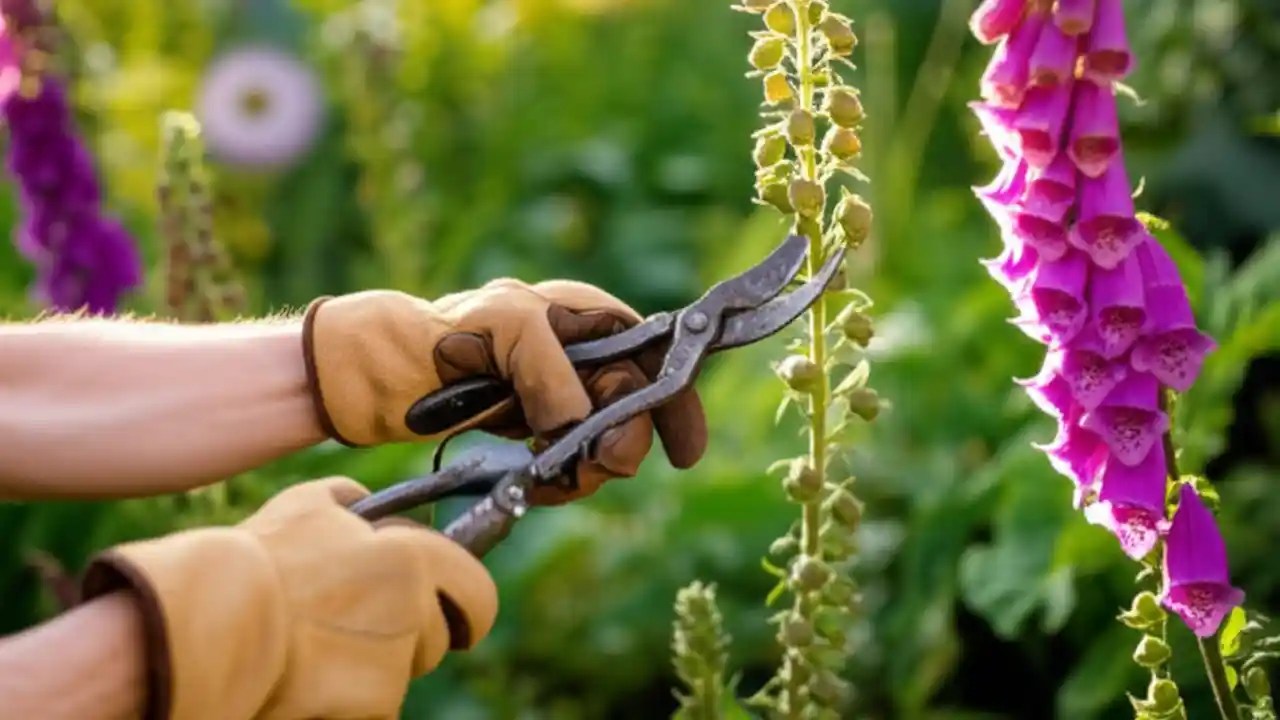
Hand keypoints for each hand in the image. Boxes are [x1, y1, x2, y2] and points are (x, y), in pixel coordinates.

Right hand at [79, 477, 496, 719]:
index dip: (470, 608)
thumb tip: (369, 502)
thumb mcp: (307, 505)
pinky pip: (372, 708)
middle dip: (415, 640)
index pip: (477, 590)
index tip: (464, 621)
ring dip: (374, 669)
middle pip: (438, 638)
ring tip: (318, 651)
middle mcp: (413, 609)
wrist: (213, 621)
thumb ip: (352, 500)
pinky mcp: (371, 704)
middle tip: (371, 635)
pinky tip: (310, 681)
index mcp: (411, 558)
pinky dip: (349, 703)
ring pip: (401, 674)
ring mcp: (394, 661)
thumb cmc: (257, 559)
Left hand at [302, 279, 707, 503]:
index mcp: (587, 317)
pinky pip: (572, 460)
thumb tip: (580, 422)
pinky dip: (561, 478)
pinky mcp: (538, 427)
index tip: (684, 450)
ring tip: (548, 478)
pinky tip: (536, 482)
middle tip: (594, 469)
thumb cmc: (440, 333)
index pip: (655, 355)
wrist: (378, 375)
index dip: (675, 400)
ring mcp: (560, 393)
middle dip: (620, 445)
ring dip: (586, 469)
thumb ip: (551, 369)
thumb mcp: (503, 329)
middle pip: (635, 409)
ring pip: (605, 442)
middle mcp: (583, 354)